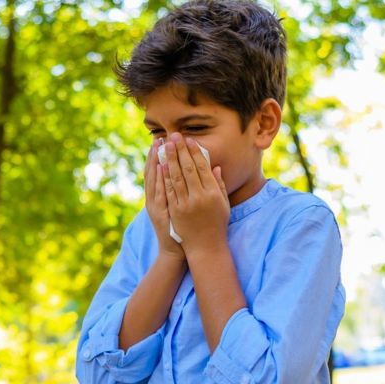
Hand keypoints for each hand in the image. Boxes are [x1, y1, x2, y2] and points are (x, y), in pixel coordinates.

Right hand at [144, 139, 184, 259]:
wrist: (175, 251)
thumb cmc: (181, 230)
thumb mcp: (177, 209)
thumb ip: (178, 192)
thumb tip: (181, 175)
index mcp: (158, 198)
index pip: (157, 173)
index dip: (157, 157)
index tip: (160, 141)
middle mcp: (154, 200)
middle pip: (153, 173)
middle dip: (156, 155)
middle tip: (158, 138)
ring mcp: (156, 206)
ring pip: (154, 180)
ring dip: (156, 162)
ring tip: (158, 147)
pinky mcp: (161, 212)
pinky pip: (161, 192)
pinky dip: (160, 179)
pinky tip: (162, 167)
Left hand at [161, 133, 229, 255]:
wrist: (205, 247)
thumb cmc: (217, 224)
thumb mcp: (223, 204)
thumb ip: (219, 185)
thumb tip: (214, 166)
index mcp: (213, 193)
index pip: (202, 167)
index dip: (195, 152)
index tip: (189, 140)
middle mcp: (199, 197)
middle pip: (187, 168)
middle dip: (180, 150)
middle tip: (175, 135)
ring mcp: (185, 204)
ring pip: (176, 177)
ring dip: (170, 159)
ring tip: (165, 145)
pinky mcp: (174, 211)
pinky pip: (168, 190)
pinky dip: (164, 176)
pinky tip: (161, 165)